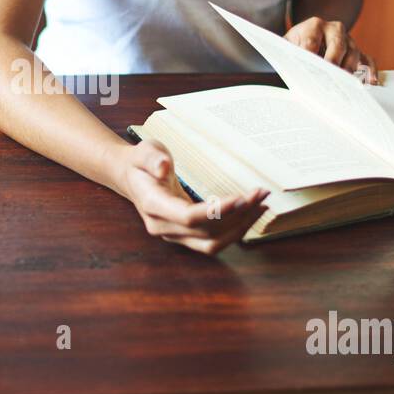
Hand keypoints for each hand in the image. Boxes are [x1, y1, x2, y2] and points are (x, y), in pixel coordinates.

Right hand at [117, 139, 268, 256]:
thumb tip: (163, 168)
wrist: (131, 177)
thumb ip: (152, 158)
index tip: (242, 198)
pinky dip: (235, 229)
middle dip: (238, 215)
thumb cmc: (140, 162)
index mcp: (153, 206)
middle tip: (260, 194)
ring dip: (241, 226)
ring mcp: (175, 235)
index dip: (217, 211)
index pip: (188, 217)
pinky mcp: (186, 236)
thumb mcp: (144, 151)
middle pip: (207, 232)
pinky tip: (251, 213)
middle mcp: (163, 227)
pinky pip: (214, 240)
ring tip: (261, 205)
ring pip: (213, 242)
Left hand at [285, 17, 377, 83]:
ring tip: (344, 82)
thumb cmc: (295, 44)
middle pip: (337, 44)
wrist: (305, 38)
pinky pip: (368, 59)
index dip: (309, 55)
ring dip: (349, 67)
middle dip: (333, 60)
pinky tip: (371, 81)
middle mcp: (334, 29)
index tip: (307, 68)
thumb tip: (276, 70)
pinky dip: (371, 70)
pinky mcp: (357, 52)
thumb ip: (285, 53)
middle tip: (328, 74)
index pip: (312, 40)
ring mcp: (348, 40)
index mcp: (314, 25)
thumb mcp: (286, 45)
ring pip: (353, 52)